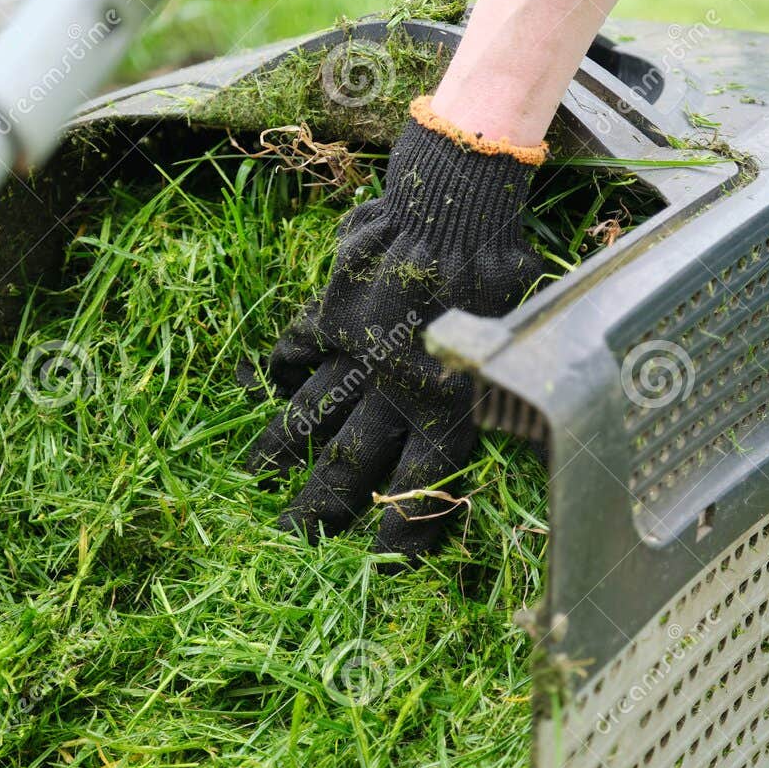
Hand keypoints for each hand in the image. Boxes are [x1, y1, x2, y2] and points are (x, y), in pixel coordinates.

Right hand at [246, 99, 547, 559]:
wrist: (456, 200)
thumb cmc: (501, 266)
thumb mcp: (515, 338)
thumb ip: (491, 385)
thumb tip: (504, 422)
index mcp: (446, 403)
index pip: (419, 486)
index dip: (402, 530)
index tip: (381, 567)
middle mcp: (394, 388)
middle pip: (349, 462)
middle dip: (319, 508)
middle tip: (289, 541)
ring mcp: (356, 349)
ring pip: (312, 410)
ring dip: (281, 447)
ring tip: (253, 478)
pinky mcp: (332, 307)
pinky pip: (299, 343)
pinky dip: (283, 363)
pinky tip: (267, 383)